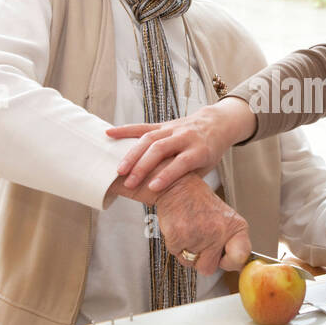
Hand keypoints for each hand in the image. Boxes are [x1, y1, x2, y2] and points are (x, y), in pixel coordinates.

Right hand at [106, 97, 256, 194]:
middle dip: (144, 167)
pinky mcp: (163, 124)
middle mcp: (185, 137)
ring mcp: (173, 129)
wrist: (215, 125)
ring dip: (132, 154)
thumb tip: (171, 199)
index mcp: (200, 150)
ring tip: (119, 170)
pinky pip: (142, 127)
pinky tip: (109, 134)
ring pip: (149, 138)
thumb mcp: (206, 168)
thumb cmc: (209, 153)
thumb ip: (188, 178)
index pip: (181, 162)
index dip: (168, 175)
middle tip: (130, 183)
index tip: (153, 188)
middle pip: (161, 149)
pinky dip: (125, 130)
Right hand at [152, 174, 251, 275]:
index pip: (240, 258)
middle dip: (202, 259)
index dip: (230, 263)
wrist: (179, 186)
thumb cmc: (201, 203)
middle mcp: (218, 231)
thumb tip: (236, 266)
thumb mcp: (226, 218)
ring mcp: (198, 235)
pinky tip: (180, 228)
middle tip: (200, 239)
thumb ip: (232, 243)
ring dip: (187, 251)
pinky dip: (175, 245)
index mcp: (235, 227)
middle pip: (209, 268)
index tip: (224, 259)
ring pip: (190, 263)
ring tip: (190, 231)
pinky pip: (176, 254)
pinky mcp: (178, 236)